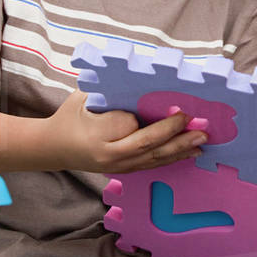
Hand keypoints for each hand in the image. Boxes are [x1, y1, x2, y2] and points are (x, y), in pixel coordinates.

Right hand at [43, 90, 207, 173]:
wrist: (54, 149)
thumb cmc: (71, 116)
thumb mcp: (83, 99)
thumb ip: (108, 94)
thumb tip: (141, 84)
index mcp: (95, 134)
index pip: (126, 124)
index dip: (147, 116)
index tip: (171, 105)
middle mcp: (108, 155)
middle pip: (146, 145)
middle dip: (174, 135)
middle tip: (198, 125)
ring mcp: (117, 167)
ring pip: (153, 159)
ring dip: (180, 149)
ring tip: (202, 140)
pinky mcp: (125, 171)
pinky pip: (152, 165)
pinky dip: (173, 158)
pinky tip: (190, 152)